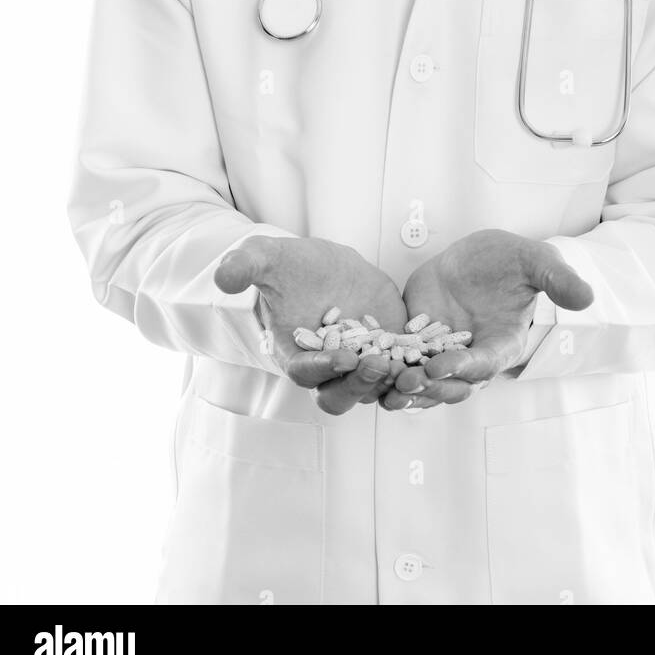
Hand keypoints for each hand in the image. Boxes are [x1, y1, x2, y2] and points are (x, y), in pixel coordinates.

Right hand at [214, 236, 406, 413]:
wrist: (324, 266)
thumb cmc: (290, 267)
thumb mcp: (265, 258)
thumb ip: (244, 266)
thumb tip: (222, 277)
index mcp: (294, 353)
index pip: (306, 373)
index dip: (324, 369)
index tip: (343, 357)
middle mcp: (326, 368)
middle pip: (340, 395)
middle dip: (358, 384)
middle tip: (377, 363)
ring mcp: (358, 363)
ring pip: (374, 389)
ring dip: (391, 383)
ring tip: (409, 363)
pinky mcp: (386, 352)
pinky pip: (402, 371)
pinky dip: (415, 370)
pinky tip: (433, 357)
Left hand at [381, 229, 593, 410]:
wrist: (479, 256)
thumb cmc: (512, 260)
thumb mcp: (536, 261)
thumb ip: (558, 280)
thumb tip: (587, 298)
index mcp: (502, 344)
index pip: (486, 364)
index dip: (466, 367)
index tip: (444, 364)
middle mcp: (472, 357)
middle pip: (451, 385)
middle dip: (430, 387)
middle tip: (406, 380)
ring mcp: (442, 353)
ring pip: (423, 383)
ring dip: (403, 387)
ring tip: (381, 383)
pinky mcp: (416, 342)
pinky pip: (400, 363)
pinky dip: (384, 369)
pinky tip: (363, 368)